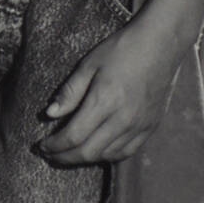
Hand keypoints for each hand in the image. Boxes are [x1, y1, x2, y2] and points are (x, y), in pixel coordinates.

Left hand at [36, 13, 179, 165]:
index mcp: (104, 101)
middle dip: (65, 157)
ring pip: (107, 155)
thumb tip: (49, 114)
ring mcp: (139, 125)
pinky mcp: (151, 126)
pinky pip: (127, 151)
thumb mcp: (89, 65)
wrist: (161, 43)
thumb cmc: (122, 49)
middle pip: (88, 152)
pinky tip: (97, 150)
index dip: (55, 146)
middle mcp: (123, 119)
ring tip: (69, 153)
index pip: (73, 136)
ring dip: (85, 158)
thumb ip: (70, 92)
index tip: (42, 146)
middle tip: (50, 154)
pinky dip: (108, 155)